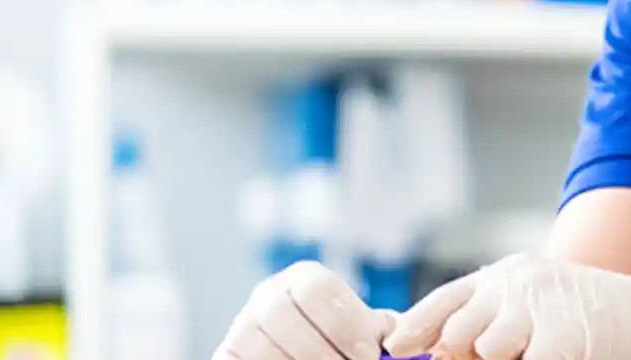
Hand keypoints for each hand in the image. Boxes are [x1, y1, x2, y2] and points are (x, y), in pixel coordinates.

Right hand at [214, 261, 395, 359]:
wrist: (319, 357)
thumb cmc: (349, 350)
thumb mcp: (368, 333)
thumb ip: (385, 332)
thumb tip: (404, 345)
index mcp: (305, 278)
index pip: (316, 288)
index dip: (344, 325)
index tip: (367, 356)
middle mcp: (268, 294)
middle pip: (282, 313)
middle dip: (320, 352)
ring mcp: (242, 324)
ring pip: (259, 344)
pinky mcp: (226, 354)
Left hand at [384, 254, 630, 359]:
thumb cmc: (592, 320)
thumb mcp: (536, 307)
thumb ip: (491, 321)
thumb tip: (437, 351)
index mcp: (507, 275)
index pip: (445, 301)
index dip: (414, 328)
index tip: (396, 347)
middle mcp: (517, 282)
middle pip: (457, 333)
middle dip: (462, 357)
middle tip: (499, 353)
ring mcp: (540, 307)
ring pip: (486, 351)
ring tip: (542, 348)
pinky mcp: (562, 338)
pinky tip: (564, 355)